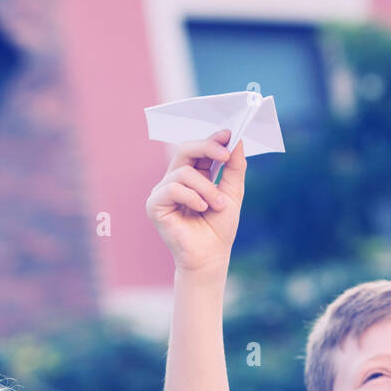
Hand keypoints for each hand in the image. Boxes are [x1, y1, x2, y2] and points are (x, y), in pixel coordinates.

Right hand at [144, 129, 246, 276]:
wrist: (210, 256)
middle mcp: (174, 181)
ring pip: (183, 172)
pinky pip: (172, 188)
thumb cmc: (219, 228)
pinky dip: (190, 196)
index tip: (229, 134)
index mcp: (191, 176)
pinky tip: (201, 208)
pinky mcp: (154, 205)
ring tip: (217, 205)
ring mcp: (162, 192)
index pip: (197, 149)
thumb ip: (234, 167)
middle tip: (225, 155)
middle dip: (207, 148)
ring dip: (206, 187)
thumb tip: (236, 140)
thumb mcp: (232, 192)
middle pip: (185, 149)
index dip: (212, 139)